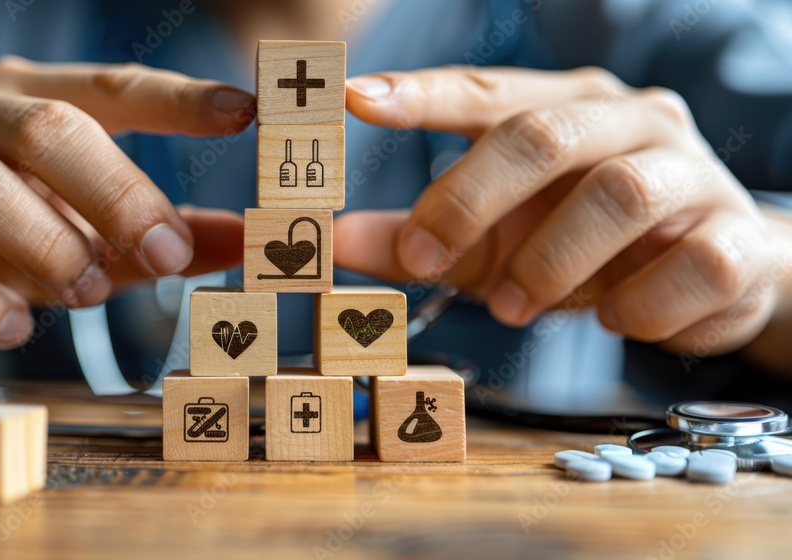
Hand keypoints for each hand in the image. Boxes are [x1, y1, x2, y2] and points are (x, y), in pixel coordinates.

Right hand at [0, 56, 251, 347]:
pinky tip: (14, 325)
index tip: (245, 114)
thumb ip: (169, 232)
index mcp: (37, 100)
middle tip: (165, 252)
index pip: (113, 88)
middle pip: (46, 130)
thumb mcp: (100, 229)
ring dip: (46, 242)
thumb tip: (247, 242)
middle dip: (116, 192)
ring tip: (87, 291)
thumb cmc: (19, 233)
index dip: (179, 100)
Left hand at [336, 66, 788, 357]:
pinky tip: (614, 318)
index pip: (485, 91)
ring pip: (617, 195)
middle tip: (424, 259)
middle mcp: (631, 124)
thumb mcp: (495, 239)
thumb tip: (333, 243)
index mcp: (567, 107)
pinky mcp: (737, 240)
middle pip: (542, 134)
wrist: (713, 272)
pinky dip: (636, 305)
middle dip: (471, 199)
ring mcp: (692, 175)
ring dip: (550, 262)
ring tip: (513, 306)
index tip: (354, 100)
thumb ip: (421, 237)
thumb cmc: (584, 244)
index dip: (419, 93)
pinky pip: (688, 267)